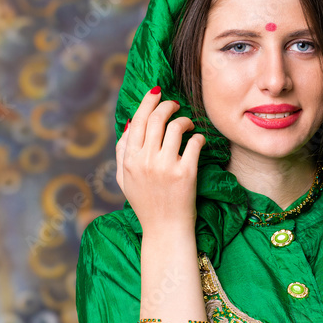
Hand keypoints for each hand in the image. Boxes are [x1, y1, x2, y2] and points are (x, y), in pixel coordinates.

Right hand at [115, 86, 205, 233]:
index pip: (138, 120)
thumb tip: (130, 122)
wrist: (165, 230)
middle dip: (168, 105)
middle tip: (175, 105)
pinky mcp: (185, 173)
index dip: (148, 101)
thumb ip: (122, 151)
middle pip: (156, 118)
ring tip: (188, 124)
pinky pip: (194, 143)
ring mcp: (165, 166)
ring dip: (184, 120)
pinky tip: (199, 140)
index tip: (157, 92)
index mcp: (129, 160)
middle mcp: (145, 161)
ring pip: (175, 126)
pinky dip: (198, 137)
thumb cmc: (146, 204)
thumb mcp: (124, 179)